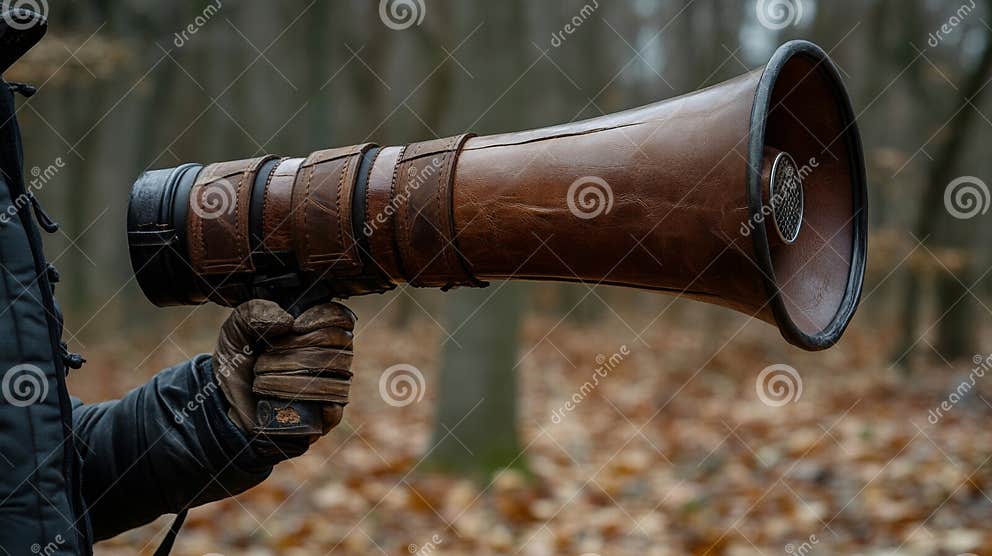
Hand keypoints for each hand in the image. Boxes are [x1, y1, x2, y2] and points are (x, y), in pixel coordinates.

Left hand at [212, 299, 355, 437]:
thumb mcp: (236, 330)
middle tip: (263, 360)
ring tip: (262, 383)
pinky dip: (309, 403)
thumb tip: (287, 321)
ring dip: (292, 379)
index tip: (295, 326)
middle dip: (296, 350)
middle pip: (338, 346)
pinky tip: (286, 401)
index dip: (323, 318)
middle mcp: (333, 356)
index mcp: (318, 329)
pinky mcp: (326, 417)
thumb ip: (254, 312)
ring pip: (334, 377)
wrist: (227, 404)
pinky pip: (334, 409)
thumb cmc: (240, 363)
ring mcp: (333, 386)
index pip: (342, 317)